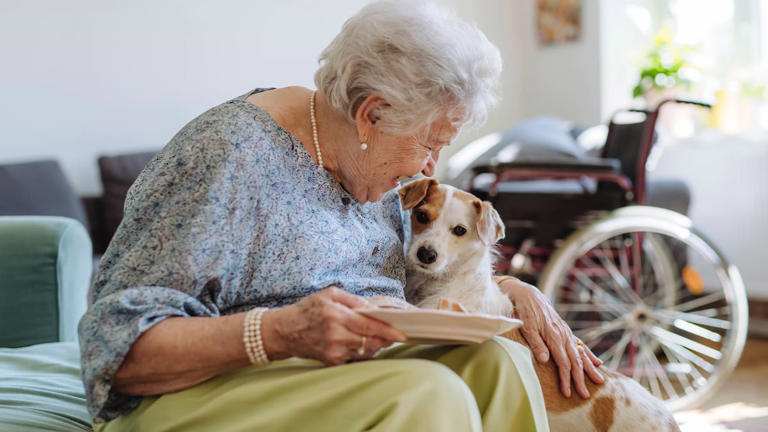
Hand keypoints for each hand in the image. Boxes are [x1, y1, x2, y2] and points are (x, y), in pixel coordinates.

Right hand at [263, 287, 406, 365]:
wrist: (284, 331)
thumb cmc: (307, 309)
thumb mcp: (329, 294)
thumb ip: (352, 300)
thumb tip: (371, 308)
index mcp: (336, 315)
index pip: (368, 325)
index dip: (387, 330)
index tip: (402, 333)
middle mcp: (336, 335)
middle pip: (370, 341)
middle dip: (386, 339)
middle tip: (397, 335)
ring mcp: (333, 351)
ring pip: (365, 351)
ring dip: (377, 345)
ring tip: (380, 338)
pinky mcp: (331, 361)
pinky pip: (355, 358)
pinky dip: (364, 351)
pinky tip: (363, 343)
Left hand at [499, 278, 603, 397]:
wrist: (527, 294)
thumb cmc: (524, 311)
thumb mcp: (526, 326)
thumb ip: (536, 343)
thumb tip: (545, 360)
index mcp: (554, 336)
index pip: (563, 363)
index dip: (566, 379)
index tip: (567, 393)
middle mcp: (563, 335)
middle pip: (575, 361)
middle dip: (580, 379)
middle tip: (586, 395)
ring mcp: (566, 332)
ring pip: (580, 353)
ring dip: (589, 368)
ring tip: (599, 380)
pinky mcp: (565, 330)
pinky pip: (579, 344)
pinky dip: (588, 354)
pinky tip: (596, 362)